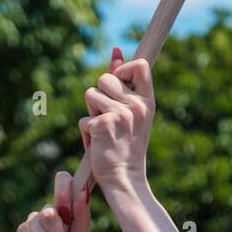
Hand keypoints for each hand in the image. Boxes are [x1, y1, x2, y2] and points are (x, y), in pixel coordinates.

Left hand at [79, 51, 155, 192]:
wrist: (126, 180)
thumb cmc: (127, 148)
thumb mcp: (132, 114)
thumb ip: (124, 84)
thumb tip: (116, 51)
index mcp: (148, 102)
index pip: (140, 65)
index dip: (123, 69)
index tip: (120, 86)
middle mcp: (136, 106)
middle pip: (105, 78)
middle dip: (100, 97)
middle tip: (111, 120)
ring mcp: (119, 115)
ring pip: (90, 95)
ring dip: (91, 114)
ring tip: (104, 132)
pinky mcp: (101, 126)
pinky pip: (84, 119)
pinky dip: (86, 133)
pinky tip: (98, 145)